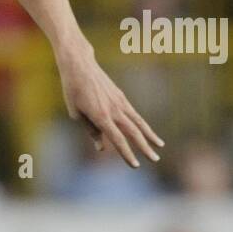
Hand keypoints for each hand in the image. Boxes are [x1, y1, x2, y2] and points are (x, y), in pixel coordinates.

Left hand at [58, 47, 163, 167]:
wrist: (80, 66)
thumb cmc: (73, 90)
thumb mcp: (76, 113)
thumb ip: (91, 131)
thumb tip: (101, 148)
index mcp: (101, 116)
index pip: (118, 139)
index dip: (127, 154)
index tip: (135, 165)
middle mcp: (114, 110)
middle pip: (133, 132)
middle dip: (145, 148)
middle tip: (155, 160)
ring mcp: (119, 102)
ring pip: (138, 122)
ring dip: (150, 136)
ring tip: (160, 146)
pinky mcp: (121, 97)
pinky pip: (134, 114)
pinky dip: (142, 124)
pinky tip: (146, 131)